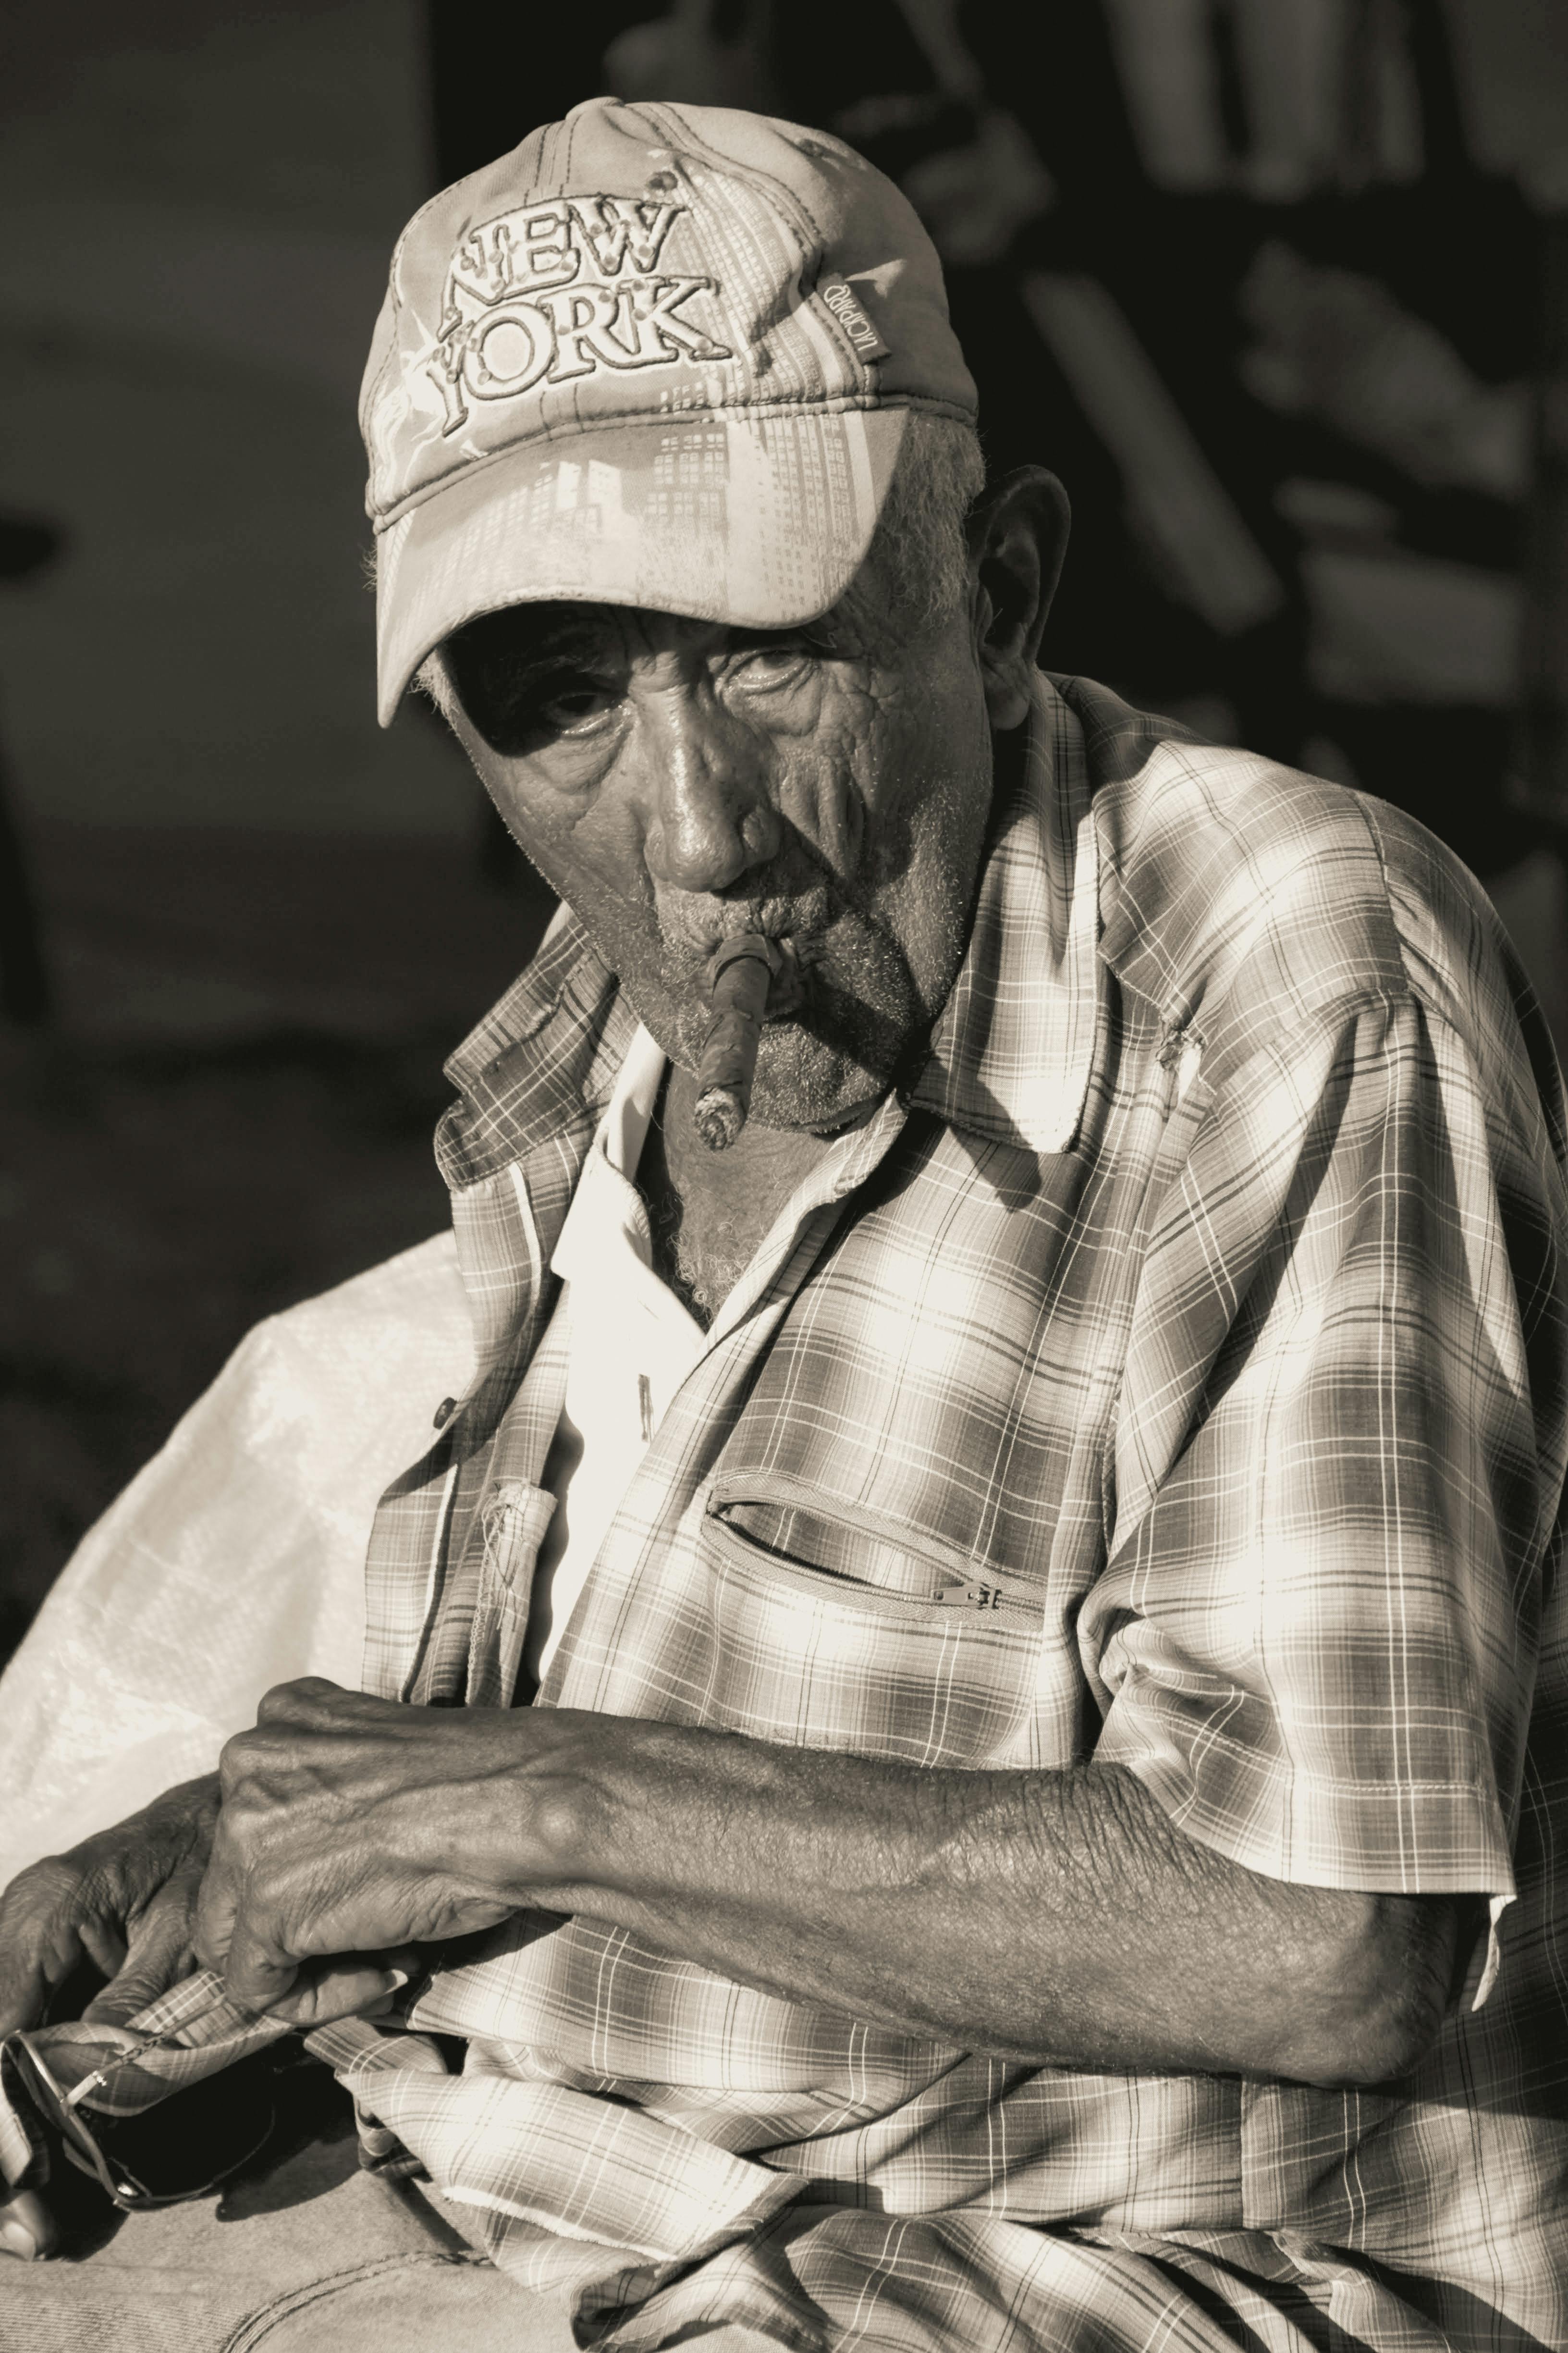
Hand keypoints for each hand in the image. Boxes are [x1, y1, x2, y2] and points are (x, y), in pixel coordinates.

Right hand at [0, 1776, 216, 2255]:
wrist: (222, 1812)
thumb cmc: (209, 1854)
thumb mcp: (185, 1932)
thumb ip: (132, 2004)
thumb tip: (88, 2082)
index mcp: (45, 1909)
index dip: (4, 2105)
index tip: (24, 2172)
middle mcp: (16, 1928)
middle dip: (4, 2139)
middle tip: (29, 2227)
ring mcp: (19, 1952)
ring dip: (10, 2134)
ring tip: (32, 2226)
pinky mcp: (36, 1974)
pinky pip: (14, 2038)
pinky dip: (22, 2107)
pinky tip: (34, 2176)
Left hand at [194, 1678, 563, 2009]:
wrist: (521, 1804)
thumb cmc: (485, 1781)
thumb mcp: (386, 1755)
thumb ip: (334, 1789)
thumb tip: (322, 1860)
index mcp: (282, 1715)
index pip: (256, 1816)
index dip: (308, 1863)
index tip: (370, 1877)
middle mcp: (248, 1762)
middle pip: (234, 1877)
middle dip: (302, 1916)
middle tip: (382, 1924)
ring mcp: (249, 1832)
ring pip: (234, 1938)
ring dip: (308, 1961)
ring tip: (389, 1952)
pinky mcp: (267, 1904)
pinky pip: (255, 1987)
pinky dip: (315, 2000)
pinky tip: (387, 1971)